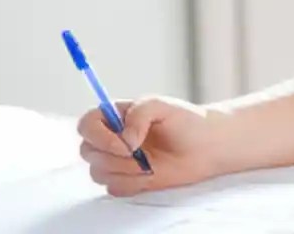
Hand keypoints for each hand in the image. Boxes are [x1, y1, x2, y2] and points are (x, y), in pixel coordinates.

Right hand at [77, 96, 224, 196]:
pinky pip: (114, 188)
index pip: (86, 125)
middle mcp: (112, 138)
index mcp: (116, 115)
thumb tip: (125, 140)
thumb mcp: (163, 105)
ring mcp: (118, 160)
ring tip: (150, 164)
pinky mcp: (127, 179)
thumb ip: (139, 114)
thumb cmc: (187, 121)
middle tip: (139, 155)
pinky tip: (151, 174)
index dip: (98, 137)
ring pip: (98, 172)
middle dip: (112, 157)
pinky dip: (131, 184)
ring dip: (124, 171)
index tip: (124, 145)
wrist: (207, 147)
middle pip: (87, 151)